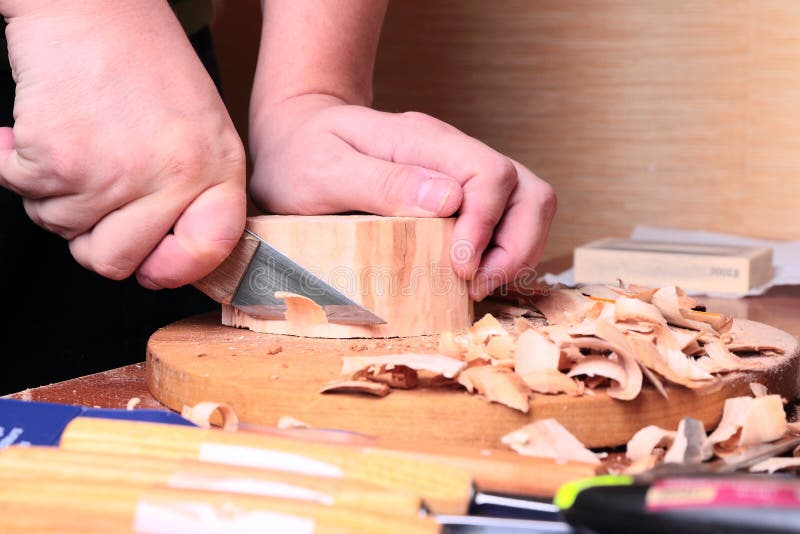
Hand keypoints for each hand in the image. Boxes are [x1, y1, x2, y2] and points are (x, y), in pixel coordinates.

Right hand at [0, 1, 245, 287]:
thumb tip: (160, 264)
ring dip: (57, 193)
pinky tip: (37, 129)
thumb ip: (192, 190)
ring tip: (77, 138)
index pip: (210, 248)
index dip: (174, 268)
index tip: (151, 268)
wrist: (92, 3)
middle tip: (94, 193)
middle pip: (116, 261)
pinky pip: (24, 194)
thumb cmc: (144, 62)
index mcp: (218, 168)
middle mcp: (174, 177)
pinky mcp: (60, 160)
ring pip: (62, 229)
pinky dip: (16, 164)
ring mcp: (117, 174)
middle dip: (93, 235)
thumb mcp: (199, 126)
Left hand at [249, 94, 555, 299]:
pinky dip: (507, 251)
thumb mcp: (325, 169)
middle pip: (527, 191)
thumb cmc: (301, 154)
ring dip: (518, 251)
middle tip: (475, 285)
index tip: (458, 266)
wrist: (294, 136)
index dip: (486, 226)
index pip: (489, 174)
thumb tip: (450, 199)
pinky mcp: (460, 195)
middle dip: (517, 246)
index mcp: (424, 140)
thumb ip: (384, 180)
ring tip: (478, 285)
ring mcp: (460, 173)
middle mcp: (453, 152)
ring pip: (529, 204)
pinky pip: (508, 219)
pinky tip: (476, 275)